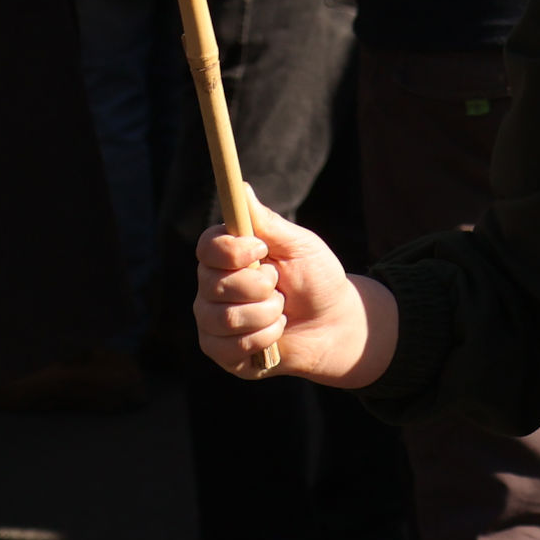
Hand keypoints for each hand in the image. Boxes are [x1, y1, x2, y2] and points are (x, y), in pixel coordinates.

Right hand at [198, 216, 394, 387]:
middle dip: (260, 286)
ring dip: (268, 313)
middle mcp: (211, 287)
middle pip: (215, 285)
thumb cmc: (315, 277)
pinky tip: (277, 331)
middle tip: (279, 285)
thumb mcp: (298, 246)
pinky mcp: (221, 352)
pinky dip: (266, 338)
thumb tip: (242, 187)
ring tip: (281, 309)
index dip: (232, 251)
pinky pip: (233, 347)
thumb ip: (268, 223)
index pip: (207, 247)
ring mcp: (212, 321)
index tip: (262, 249)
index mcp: (226, 255)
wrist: (332, 323)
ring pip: (226, 319)